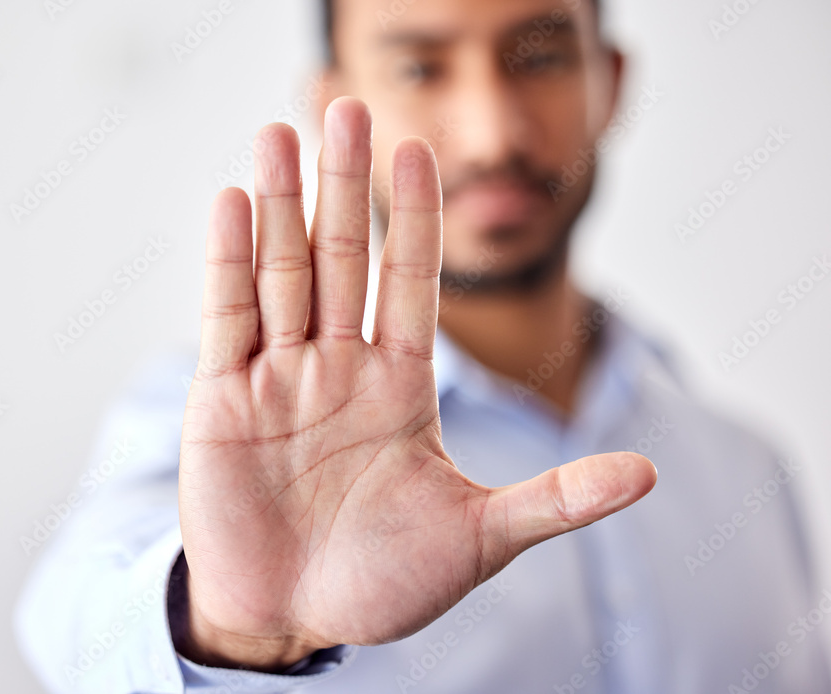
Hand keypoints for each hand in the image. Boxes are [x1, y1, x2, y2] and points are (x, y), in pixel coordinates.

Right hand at [177, 97, 656, 670]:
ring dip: (280, 204)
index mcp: (399, 388)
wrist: (291, 620)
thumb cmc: (381, 584)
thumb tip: (645, 473)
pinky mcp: (224, 400)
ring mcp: (280, 378)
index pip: (411, 283)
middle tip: (348, 108)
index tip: (423, 152)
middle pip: (344, 259)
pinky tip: (234, 205)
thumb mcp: (478, 539)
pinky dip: (230, 264)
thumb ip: (553, 499)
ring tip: (279, 132)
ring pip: (283, 273)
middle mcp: (339, 368)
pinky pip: (229, 319)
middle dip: (347, 186)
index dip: (417, 219)